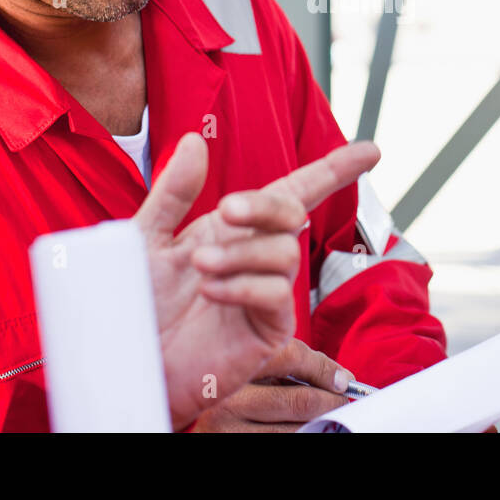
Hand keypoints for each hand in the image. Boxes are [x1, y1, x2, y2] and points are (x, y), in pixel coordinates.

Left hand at [133, 133, 379, 429]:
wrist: (128, 358)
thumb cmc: (134, 303)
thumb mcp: (146, 236)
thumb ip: (174, 191)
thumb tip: (197, 141)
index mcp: (234, 229)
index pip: (294, 191)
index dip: (334, 169)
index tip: (371, 150)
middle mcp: (256, 256)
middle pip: (291, 212)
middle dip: (264, 206)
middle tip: (226, 210)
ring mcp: (266, 293)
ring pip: (284, 252)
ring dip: (242, 252)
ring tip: (200, 264)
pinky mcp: (268, 330)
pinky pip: (276, 295)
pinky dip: (244, 285)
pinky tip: (210, 289)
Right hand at [190, 338, 352, 431]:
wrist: (195, 412)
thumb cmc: (237, 389)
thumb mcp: (257, 368)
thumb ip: (292, 363)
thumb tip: (342, 377)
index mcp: (234, 366)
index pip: (292, 359)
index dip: (326, 371)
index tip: (346, 381)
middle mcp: (227, 399)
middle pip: (298, 401)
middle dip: (330, 402)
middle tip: (344, 400)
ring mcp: (228, 431)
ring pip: (295, 429)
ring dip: (320, 423)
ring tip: (329, 415)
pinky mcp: (233, 446)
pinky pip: (284, 441)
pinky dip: (304, 435)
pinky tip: (309, 428)